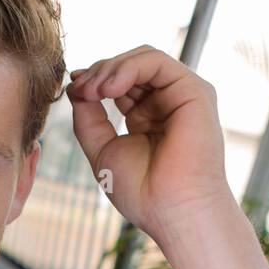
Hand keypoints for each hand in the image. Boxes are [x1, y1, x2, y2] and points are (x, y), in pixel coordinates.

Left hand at [65, 44, 232, 243]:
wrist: (171, 210)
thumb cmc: (142, 192)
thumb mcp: (102, 149)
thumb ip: (88, 118)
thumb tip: (77, 85)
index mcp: (148, 117)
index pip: (120, 83)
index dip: (95, 80)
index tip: (74, 89)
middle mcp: (167, 103)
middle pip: (130, 66)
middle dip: (99, 73)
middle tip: (80, 90)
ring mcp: (182, 95)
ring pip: (142, 58)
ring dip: (110, 69)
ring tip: (93, 91)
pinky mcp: (194, 91)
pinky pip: (156, 62)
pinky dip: (127, 68)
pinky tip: (109, 89)